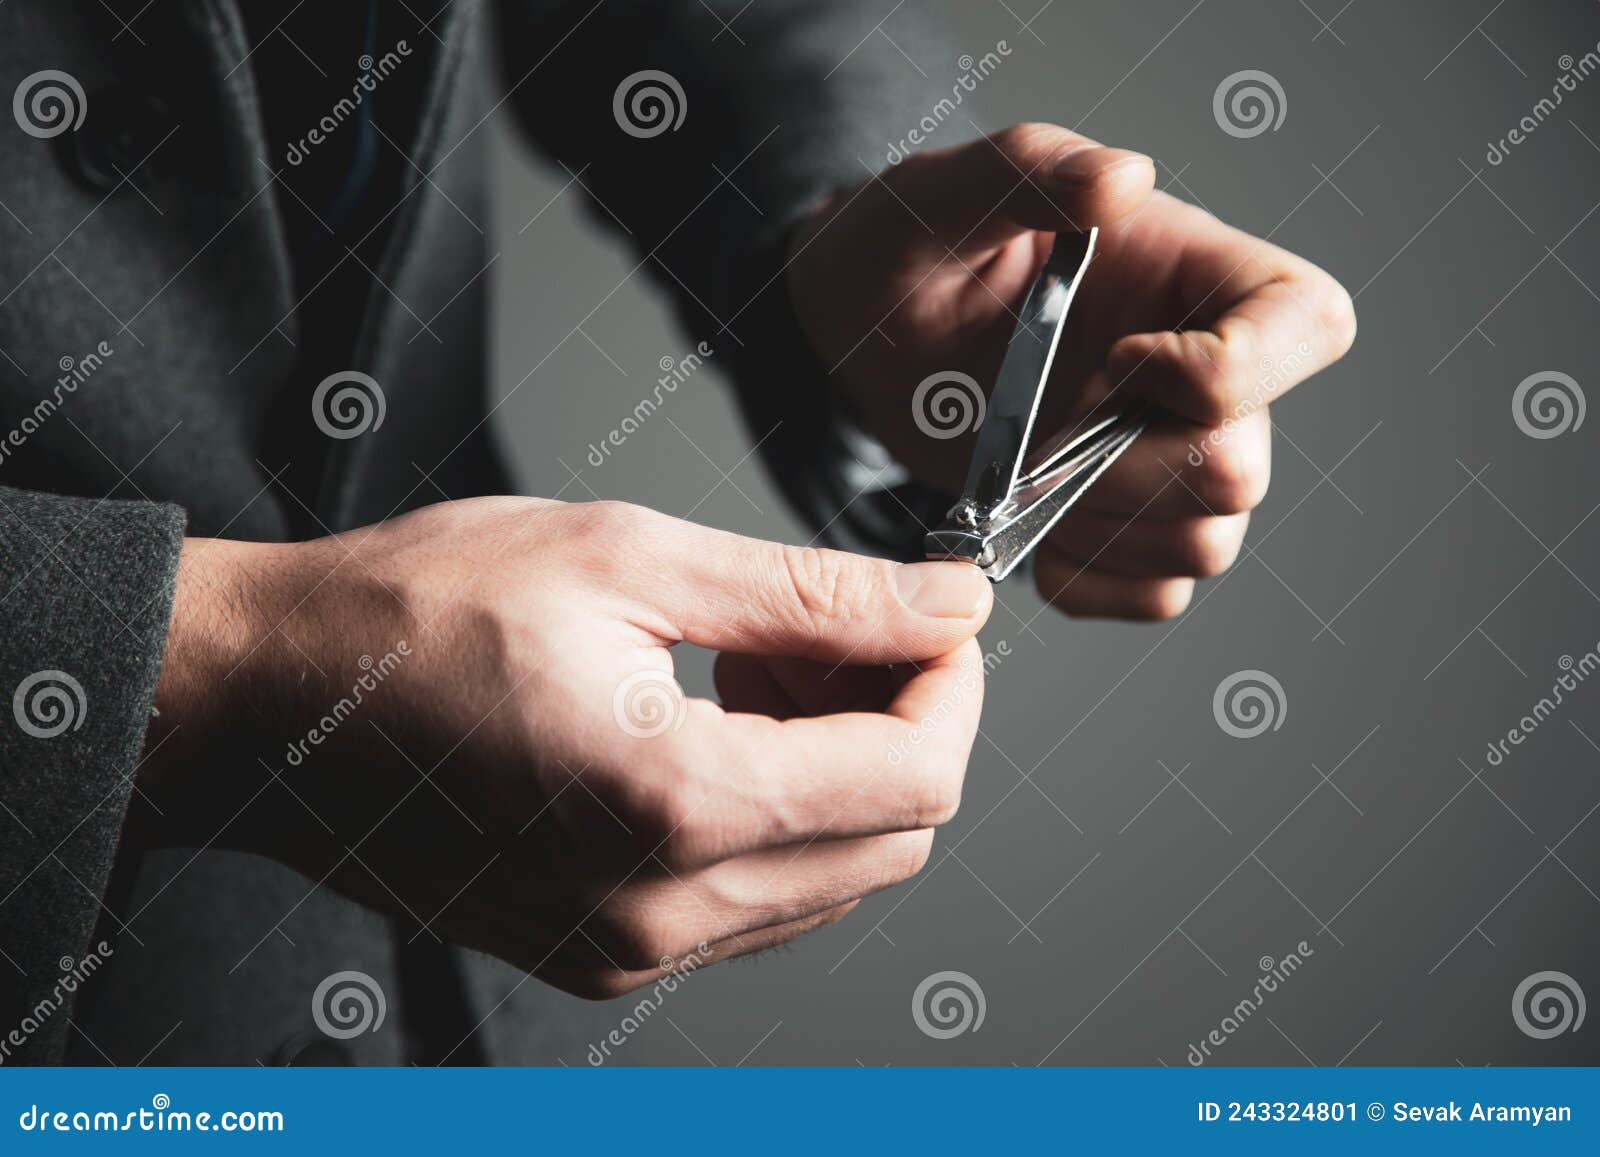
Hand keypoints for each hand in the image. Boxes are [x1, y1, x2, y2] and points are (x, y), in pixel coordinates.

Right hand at [141, 498, 990, 996]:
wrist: (273, 704)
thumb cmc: (412, 617)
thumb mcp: (631, 560)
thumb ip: (816, 595)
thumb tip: (946, 604)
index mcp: (676, 803)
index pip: (917, 780)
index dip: (951, 687)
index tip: (932, 619)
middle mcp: (659, 908)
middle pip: (893, 840)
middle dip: (898, 723)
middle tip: (835, 628)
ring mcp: (628, 947)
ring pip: (832, 877)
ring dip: (835, 768)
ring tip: (754, 667)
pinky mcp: (601, 952)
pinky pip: (754, 902)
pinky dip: (772, 814)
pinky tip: (713, 727)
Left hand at [789, 123, 1356, 619]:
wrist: (864, 334)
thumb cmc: (905, 249)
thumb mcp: (942, 195)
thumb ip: (1027, 169)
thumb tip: (1125, 177)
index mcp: (1194, 275)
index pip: (1308, 326)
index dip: (1230, 373)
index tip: (1116, 361)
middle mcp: (1204, 372)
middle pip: (1240, 468)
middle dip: (1119, 473)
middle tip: (1027, 441)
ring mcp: (1173, 457)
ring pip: (1206, 543)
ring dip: (1094, 530)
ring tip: (1016, 481)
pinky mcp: (1131, 525)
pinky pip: (1157, 593)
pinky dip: (1085, 580)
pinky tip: (1023, 528)